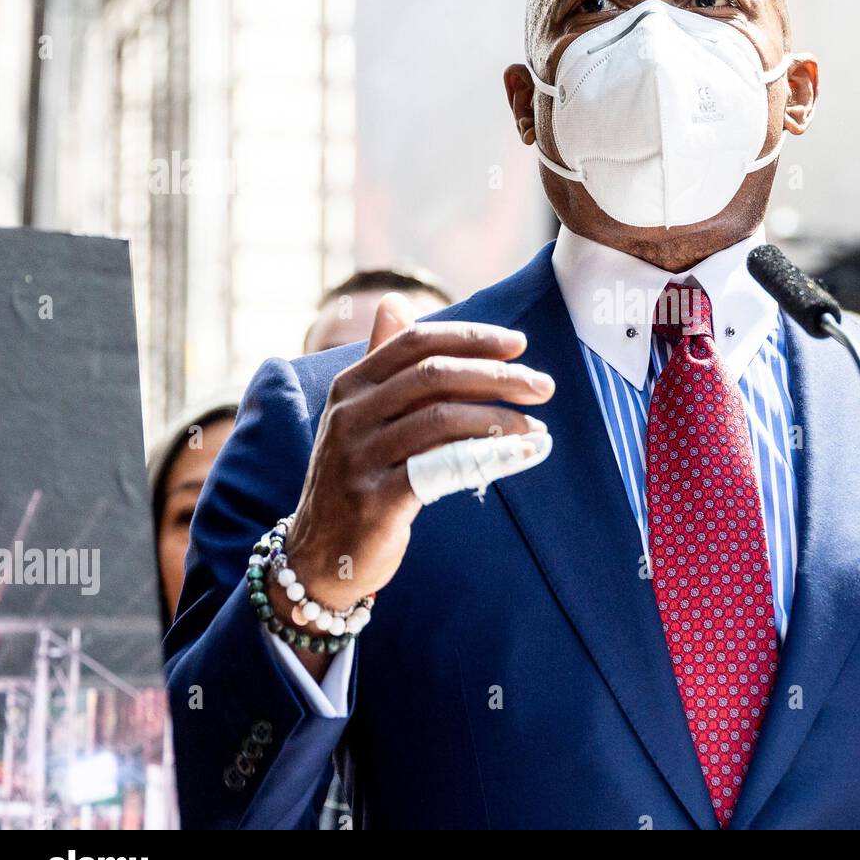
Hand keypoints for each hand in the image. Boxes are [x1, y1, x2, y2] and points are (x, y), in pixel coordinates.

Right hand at [269, 294, 554, 676]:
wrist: (317, 557)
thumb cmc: (354, 477)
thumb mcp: (358, 416)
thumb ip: (381, 362)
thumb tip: (395, 302)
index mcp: (350, 386)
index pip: (416, 344)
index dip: (471, 338)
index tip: (520, 343)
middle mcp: (349, 415)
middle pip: (434, 377)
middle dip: (496, 376)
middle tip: (543, 385)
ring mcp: (360, 458)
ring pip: (442, 420)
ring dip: (500, 419)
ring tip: (536, 427)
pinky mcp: (377, 501)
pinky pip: (444, 468)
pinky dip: (491, 457)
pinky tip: (522, 455)